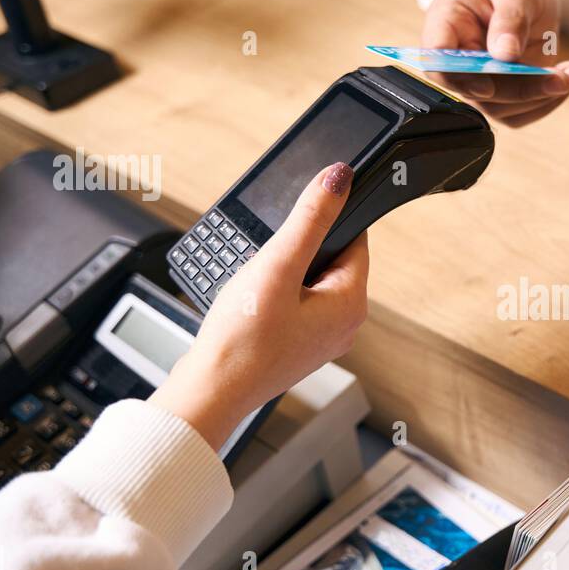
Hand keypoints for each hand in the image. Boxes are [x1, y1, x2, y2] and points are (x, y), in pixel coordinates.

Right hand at [150, 163, 368, 449]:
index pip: (357, 240)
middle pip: (332, 260)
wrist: (212, 390)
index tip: (301, 210)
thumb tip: (338, 179)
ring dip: (285, 270)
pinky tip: (252, 301)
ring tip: (256, 284)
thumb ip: (310, 219)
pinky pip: (295, 303)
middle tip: (269, 257)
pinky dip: (275, 293)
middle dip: (301, 248)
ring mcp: (322, 338)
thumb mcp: (277, 266)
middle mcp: (345, 325)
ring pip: (310, 281)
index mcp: (352, 304)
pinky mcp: (297, 345)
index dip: (329, 218)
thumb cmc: (243, 339)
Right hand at [421, 0, 568, 126]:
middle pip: (474, 91)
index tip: (488, 83)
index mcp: (446, 23)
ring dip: (539, 96)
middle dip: (519, 88)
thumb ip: (510, 17)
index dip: (457, 76)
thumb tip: (505, 54)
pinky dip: (546, 102)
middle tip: (559, 76)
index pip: (436, 58)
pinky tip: (563, 80)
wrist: (522, 1)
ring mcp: (476, 83)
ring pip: (499, 108)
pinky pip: (519, 115)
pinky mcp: (499, 99)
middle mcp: (455, 60)